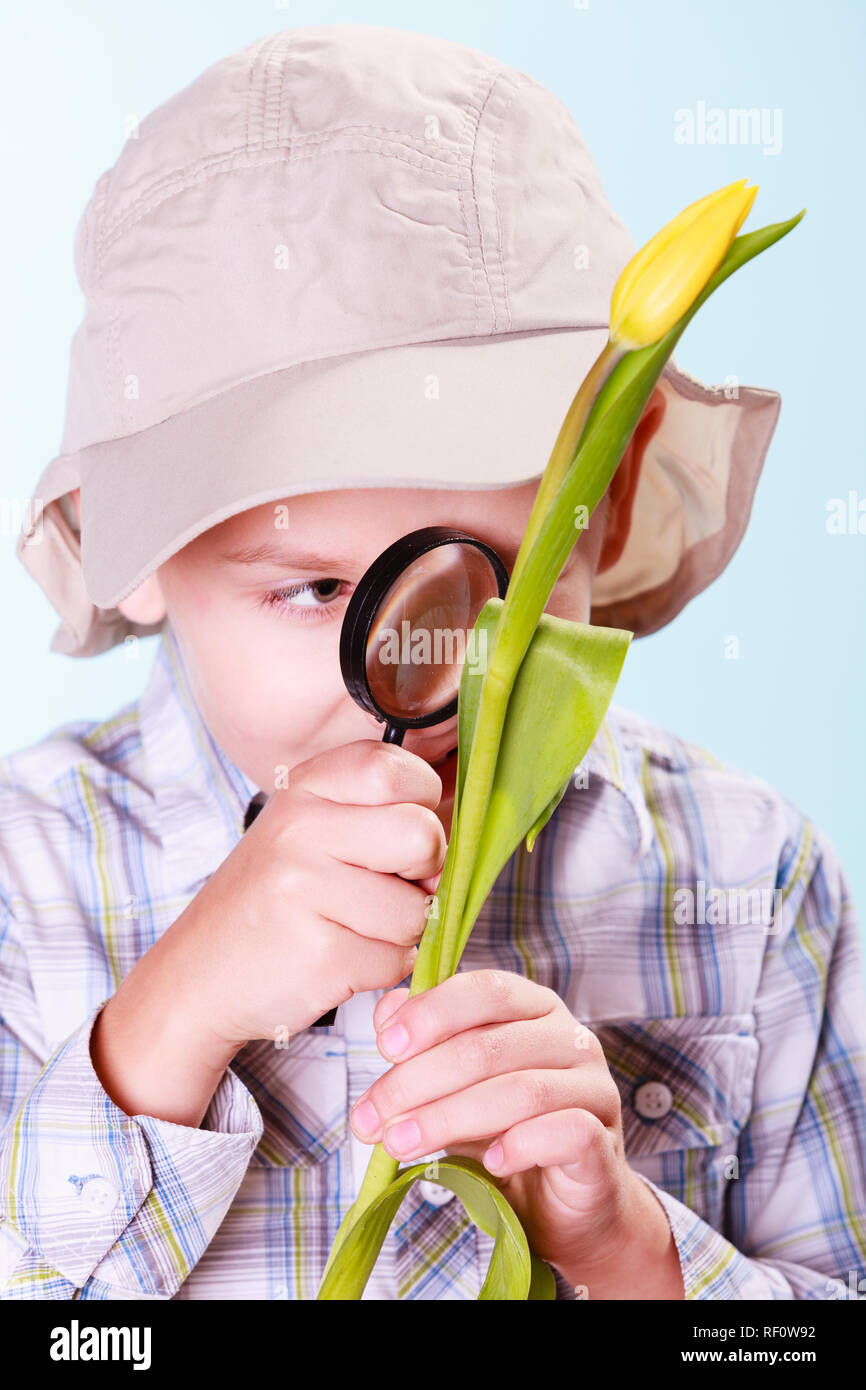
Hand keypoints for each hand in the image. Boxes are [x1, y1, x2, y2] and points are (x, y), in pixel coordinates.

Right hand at [150, 739, 447, 1049]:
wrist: (197, 976)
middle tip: (391, 887)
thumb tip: (465, 821)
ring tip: (352, 927)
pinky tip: (340, 958)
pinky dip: (382, 967)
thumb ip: (377, 813)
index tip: (402, 832)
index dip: (422, 803)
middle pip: (422, 836)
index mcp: (305, 790)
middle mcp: (300, 830)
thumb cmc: (274, 900)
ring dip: (402, 930)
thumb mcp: (308, 832)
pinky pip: (397, 959)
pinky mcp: (320, 954)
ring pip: (417, 909)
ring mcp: (305, 891)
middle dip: (424, 872)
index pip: (396, 770)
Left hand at [349, 969, 682, 1297]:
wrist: (565, 1209)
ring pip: (520, 1090)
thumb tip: (386, 1014)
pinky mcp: (604, 1140)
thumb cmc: (506, 1136)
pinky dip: (520, 1144)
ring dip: (449, 1117)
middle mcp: (569, 1038)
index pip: (485, 990)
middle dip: (419, 1081)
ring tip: (401, 1144)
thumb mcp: (455, 1090)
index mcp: (533, 1009)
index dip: (433, 1012)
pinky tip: (489, 1162)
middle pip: (490, 1045)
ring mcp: (594, 1087)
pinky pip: (565, 1131)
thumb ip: (425, 1049)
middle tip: (371, 1116)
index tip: (385, 1047)